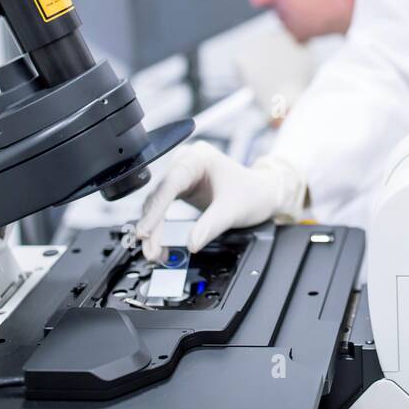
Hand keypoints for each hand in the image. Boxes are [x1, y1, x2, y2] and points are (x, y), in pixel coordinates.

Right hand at [135, 142, 305, 261]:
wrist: (263, 193)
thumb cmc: (252, 193)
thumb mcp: (233, 210)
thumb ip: (210, 226)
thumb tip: (191, 244)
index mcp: (198, 157)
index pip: (170, 183)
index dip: (156, 210)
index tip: (146, 231)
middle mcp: (186, 161)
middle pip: (160, 195)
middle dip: (153, 225)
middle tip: (149, 249)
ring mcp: (182, 174)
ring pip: (157, 202)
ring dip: (153, 228)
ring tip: (154, 251)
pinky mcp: (181, 187)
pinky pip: (163, 206)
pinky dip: (159, 225)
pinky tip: (157, 242)